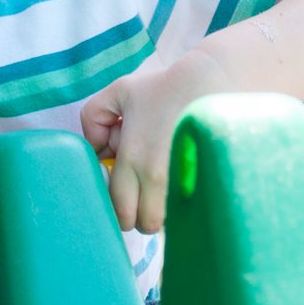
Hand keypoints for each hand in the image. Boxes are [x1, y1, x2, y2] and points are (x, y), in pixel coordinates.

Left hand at [80, 52, 230, 232]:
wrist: (211, 80)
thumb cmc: (163, 87)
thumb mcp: (119, 91)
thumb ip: (92, 117)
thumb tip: (95, 148)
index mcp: (134, 158)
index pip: (119, 209)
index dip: (118, 206)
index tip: (123, 191)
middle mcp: (158, 177)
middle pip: (145, 224)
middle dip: (141, 215)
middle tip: (143, 194)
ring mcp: (186, 182)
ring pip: (171, 221)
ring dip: (166, 211)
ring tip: (166, 185)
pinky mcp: (209, 182)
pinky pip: (192, 211)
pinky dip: (185, 205)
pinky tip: (185, 183)